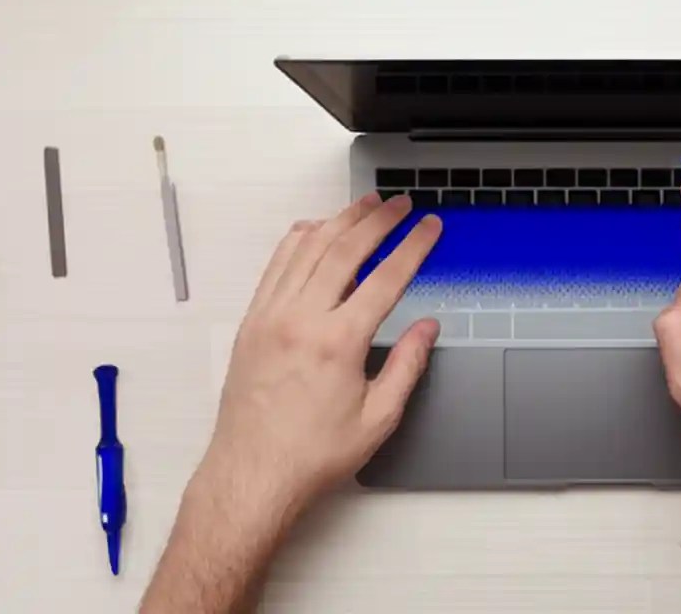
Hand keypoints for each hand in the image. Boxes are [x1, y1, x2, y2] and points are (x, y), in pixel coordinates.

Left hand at [203, 193, 441, 507]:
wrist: (252, 474)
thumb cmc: (310, 455)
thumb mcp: (377, 418)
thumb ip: (407, 366)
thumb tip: (427, 329)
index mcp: (338, 342)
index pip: (385, 277)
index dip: (413, 246)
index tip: (428, 227)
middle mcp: (300, 319)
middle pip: (345, 249)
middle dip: (379, 220)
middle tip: (401, 204)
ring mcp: (270, 316)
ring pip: (307, 248)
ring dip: (340, 220)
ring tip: (365, 205)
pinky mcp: (252, 322)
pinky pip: (276, 265)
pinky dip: (299, 239)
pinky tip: (316, 229)